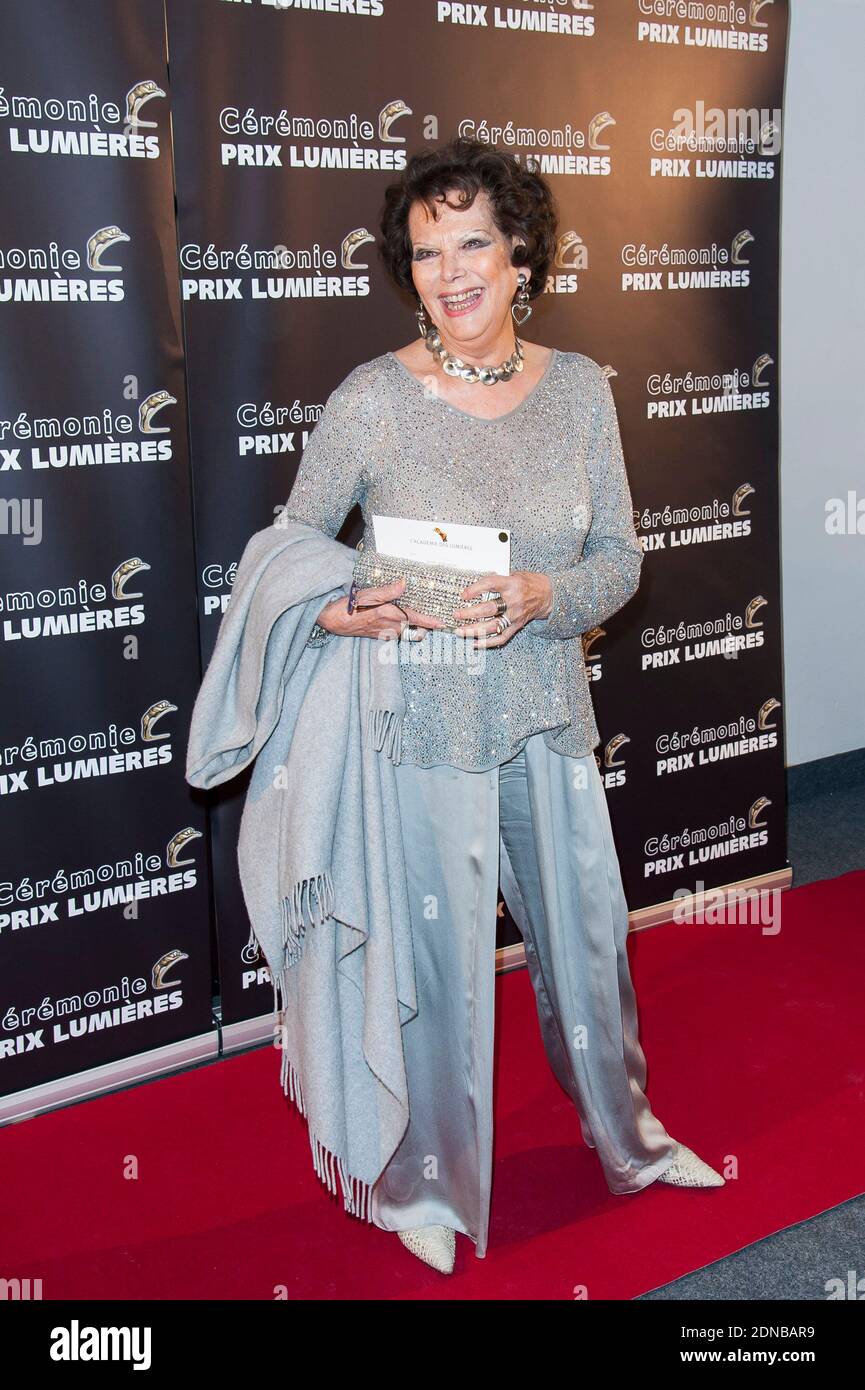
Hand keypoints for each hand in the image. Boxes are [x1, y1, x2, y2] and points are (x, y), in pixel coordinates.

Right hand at [315, 577, 448, 641]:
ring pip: (406, 635)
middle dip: (425, 628)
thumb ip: (388, 590)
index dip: (429, 621)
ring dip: (415, 630)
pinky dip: (403, 631)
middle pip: (414, 631)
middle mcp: (389, 627)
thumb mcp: (369, 594)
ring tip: (422, 624)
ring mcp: (384, 633)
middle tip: (435, 623)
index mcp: (389, 615)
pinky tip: (401, 624)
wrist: (333, 621)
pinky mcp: (378, 636)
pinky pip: (396, 636)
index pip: (414, 618)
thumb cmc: (350, 606)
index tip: (441, 623)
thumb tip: (404, 583)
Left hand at [450, 570, 552, 646]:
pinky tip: (475, 643)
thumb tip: (474, 584)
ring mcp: (515, 615)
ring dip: (474, 630)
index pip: (490, 584)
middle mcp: (514, 601)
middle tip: (456, 615)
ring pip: (492, 626)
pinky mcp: (517, 626)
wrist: (548, 594)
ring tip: (460, 631)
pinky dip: (487, 642)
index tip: (463, 595)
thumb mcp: (514, 574)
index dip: (475, 589)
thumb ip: (497, 580)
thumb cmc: (529, 583)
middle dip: (470, 613)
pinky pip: (501, 637)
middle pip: (489, 609)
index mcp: (512, 584)